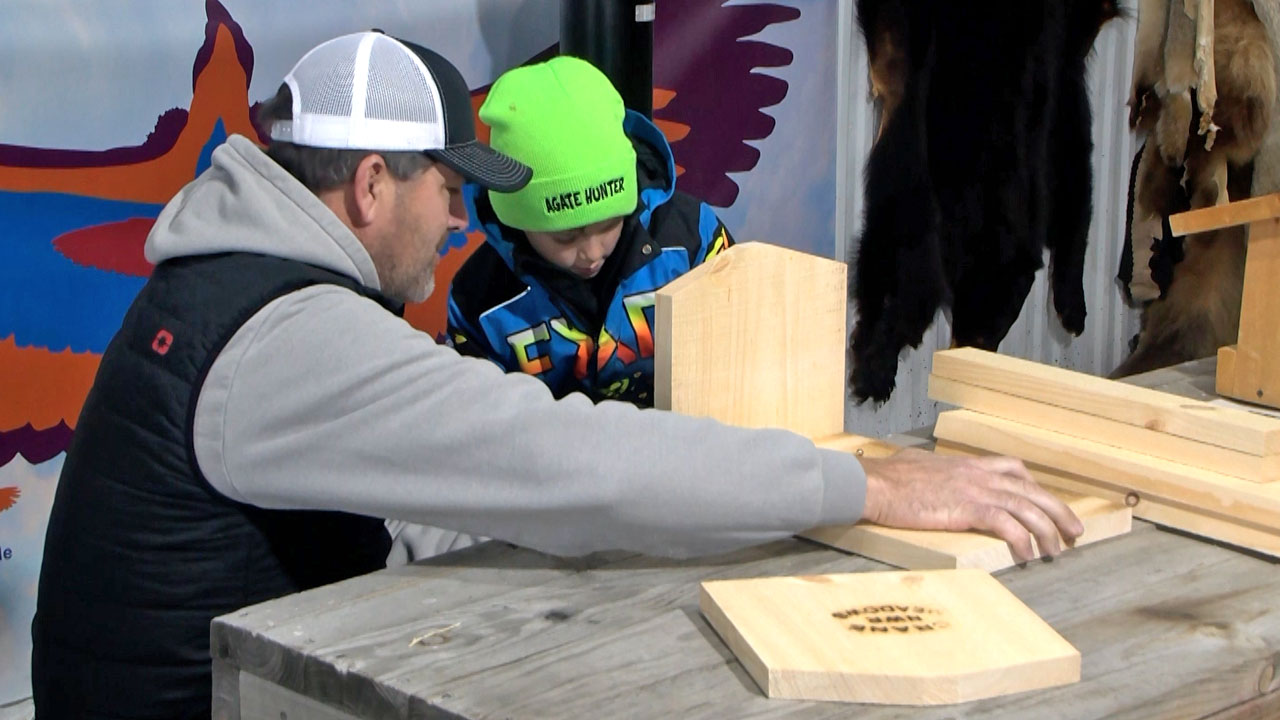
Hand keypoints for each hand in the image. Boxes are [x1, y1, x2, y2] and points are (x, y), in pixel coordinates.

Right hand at [858, 449, 1083, 562]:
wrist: (875, 484)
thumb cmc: (887, 477)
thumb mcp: (915, 465)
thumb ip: (929, 469)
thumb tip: (923, 472)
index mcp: (967, 464)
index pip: (1012, 469)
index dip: (1034, 486)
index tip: (1045, 501)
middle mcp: (977, 474)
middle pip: (1031, 489)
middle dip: (1057, 510)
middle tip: (1074, 530)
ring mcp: (975, 489)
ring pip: (1027, 507)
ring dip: (1047, 530)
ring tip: (1056, 550)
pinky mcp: (968, 508)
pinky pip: (1007, 524)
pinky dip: (1022, 540)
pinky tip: (1026, 555)